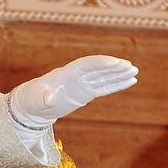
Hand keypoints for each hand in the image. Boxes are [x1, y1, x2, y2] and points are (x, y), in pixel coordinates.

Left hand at [11, 55, 137, 126]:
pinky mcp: (86, 93)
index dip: (100, 63)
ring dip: (119, 74)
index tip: (115, 63)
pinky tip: (130, 81)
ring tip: (135, 71)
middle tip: (130, 66)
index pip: (86, 65)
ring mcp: (83, 84)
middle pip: (98, 69)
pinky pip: (104, 87)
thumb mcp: (35, 101)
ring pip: (104, 77)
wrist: (34, 105)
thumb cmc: (32, 100)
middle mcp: (77, 77)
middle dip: (114, 68)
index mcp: (65, 74)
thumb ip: (43, 99)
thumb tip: (50, 99)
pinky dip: (117, 84)